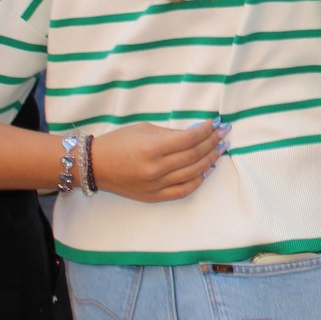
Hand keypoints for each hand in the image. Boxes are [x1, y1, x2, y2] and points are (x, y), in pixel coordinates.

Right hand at [91, 121, 228, 202]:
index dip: (207, 131)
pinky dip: (198, 180)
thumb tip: (197, 134)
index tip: (217, 123)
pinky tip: (207, 169)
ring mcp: (156, 185)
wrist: (95, 166)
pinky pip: (183, 190)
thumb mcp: (144, 129)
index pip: (190, 139)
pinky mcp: (155, 196)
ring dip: (210, 160)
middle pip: (194, 156)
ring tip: (220, 149)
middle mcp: (156, 169)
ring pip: (193, 173)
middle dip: (213, 143)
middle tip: (224, 134)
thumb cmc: (119, 142)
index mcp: (152, 148)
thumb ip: (171, 133)